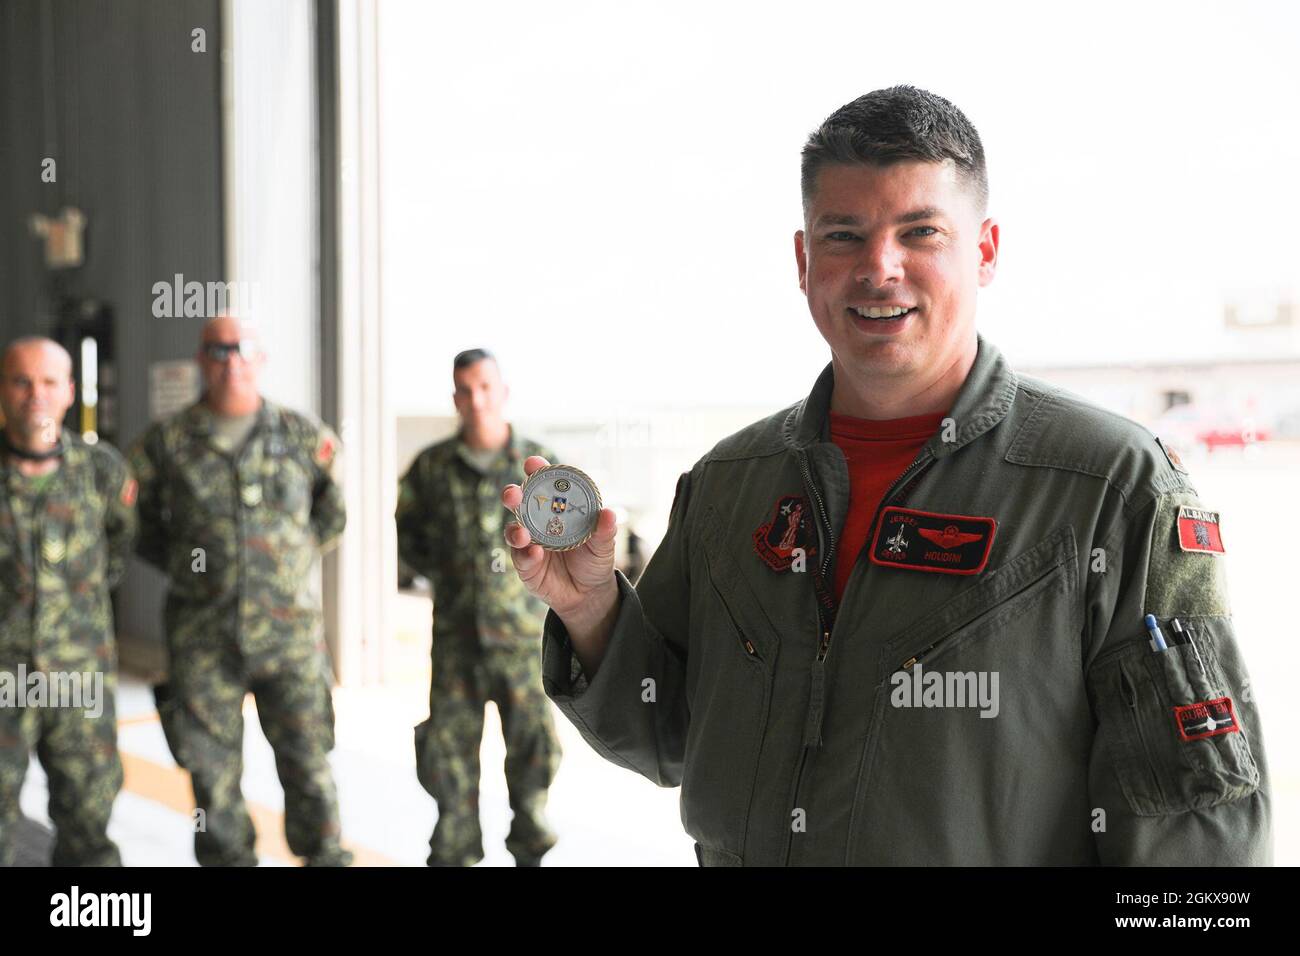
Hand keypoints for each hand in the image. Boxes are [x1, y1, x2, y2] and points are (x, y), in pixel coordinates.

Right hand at [502, 456, 619, 624]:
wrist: (589, 595)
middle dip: (512, 494)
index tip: (532, 463)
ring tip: (522, 533)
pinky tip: (535, 554)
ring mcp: (529, 542)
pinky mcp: (525, 565)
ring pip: (513, 530)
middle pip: (519, 502)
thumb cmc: (595, 560)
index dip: (537, 470)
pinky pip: (521, 557)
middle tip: (514, 494)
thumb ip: (604, 530)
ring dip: (514, 529)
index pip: (545, 483)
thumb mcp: (604, 544)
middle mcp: (538, 521)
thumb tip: (608, 513)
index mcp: (557, 507)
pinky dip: (526, 554)